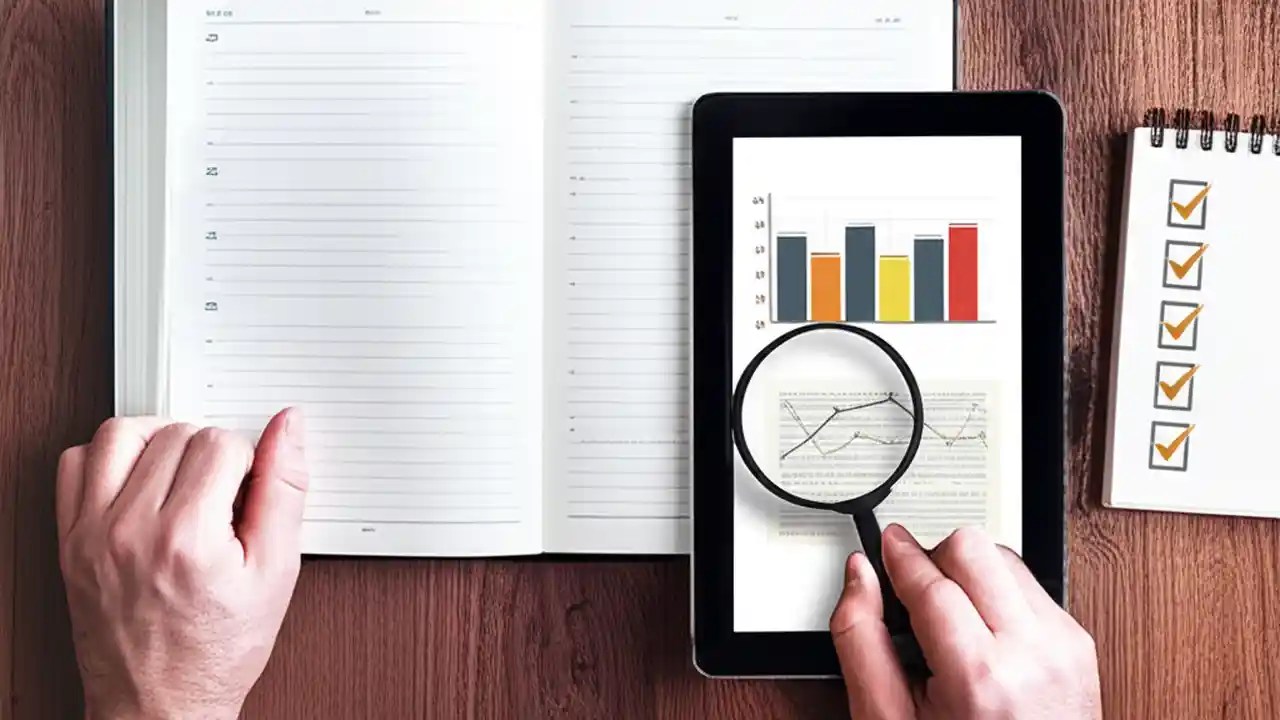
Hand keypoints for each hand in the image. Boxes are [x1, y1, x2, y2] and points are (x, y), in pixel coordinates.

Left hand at [56, 410, 309, 719]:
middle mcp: (131, 530)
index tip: (248, 494)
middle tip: (221, 493)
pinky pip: (72, 465)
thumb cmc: (219, 650)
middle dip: (208, 451)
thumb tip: (288, 428)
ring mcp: (92, 534)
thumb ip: (285, 490)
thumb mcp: (276, 572)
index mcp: (188, 537)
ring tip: (179, 473)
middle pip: (175, 433)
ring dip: (157, 439)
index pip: (220, 442)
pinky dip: (106, 458)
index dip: (247, 461)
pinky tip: (137, 482)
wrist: (161, 707)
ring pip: (120, 434)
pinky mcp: (69, 542)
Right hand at [830, 525, 1100, 719]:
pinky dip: (999, 594)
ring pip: (1005, 558)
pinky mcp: (1078, 645)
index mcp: (980, 675)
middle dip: (936, 557)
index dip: (900, 554)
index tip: (886, 543)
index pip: (932, 579)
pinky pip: (1031, 585)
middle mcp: (1032, 651)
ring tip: (949, 615)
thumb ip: (862, 641)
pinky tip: (982, 630)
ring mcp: (1062, 645)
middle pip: (974, 548)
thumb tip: (860, 578)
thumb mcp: (888, 719)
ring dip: (970, 572)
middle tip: (915, 586)